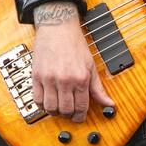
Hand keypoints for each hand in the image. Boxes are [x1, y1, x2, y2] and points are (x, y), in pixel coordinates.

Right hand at [30, 0, 115, 122]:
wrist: (58, 28)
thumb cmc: (75, 45)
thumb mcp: (91, 66)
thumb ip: (98, 88)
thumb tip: (109, 104)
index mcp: (81, 78)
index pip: (81, 107)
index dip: (80, 116)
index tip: (79, 117)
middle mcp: (65, 80)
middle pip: (65, 110)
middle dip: (69, 115)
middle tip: (69, 112)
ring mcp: (49, 79)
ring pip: (50, 108)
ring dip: (55, 111)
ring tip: (59, 106)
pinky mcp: (36, 76)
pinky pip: (37, 100)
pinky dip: (42, 105)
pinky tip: (48, 101)